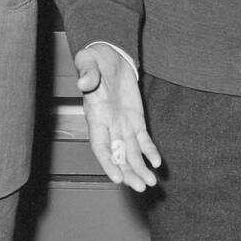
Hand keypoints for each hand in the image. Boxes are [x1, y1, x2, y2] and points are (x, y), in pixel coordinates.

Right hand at [75, 44, 160, 192]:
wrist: (109, 53)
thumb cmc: (95, 59)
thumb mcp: (88, 61)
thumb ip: (87, 73)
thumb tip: (84, 82)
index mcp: (95, 117)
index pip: (100, 147)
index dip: (108, 163)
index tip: (116, 178)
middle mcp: (109, 126)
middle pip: (118, 156)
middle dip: (128, 172)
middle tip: (140, 187)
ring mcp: (123, 124)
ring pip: (132, 152)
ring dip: (140, 168)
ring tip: (151, 183)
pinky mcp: (136, 119)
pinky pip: (143, 139)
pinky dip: (150, 151)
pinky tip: (157, 164)